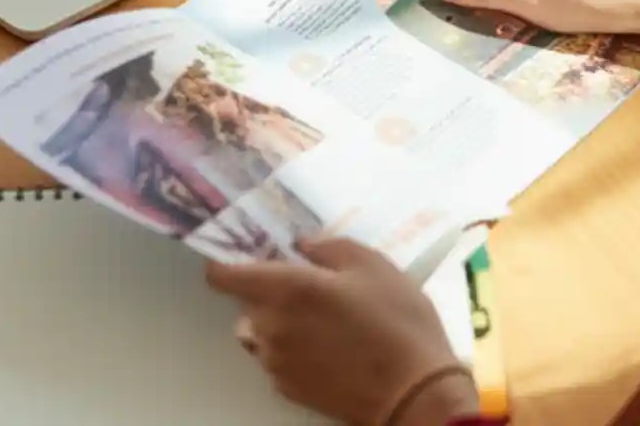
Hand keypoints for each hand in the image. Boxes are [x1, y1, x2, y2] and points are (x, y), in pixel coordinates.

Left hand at [206, 238, 478, 425]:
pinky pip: (276, 358)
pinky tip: (329, 348)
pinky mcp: (287, 389)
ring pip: (260, 331)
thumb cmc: (397, 322)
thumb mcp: (373, 266)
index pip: (224, 275)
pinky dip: (292, 349)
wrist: (414, 395)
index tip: (247, 256)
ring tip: (322, 322)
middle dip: (269, 291)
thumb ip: (330, 247)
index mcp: (286, 289)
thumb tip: (303, 245)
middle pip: (246, 302)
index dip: (228, 262)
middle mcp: (270, 325)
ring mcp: (275, 362)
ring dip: (279, 322)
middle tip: (311, 288)